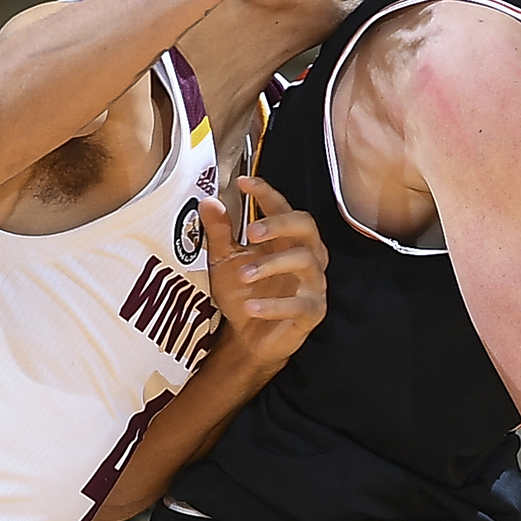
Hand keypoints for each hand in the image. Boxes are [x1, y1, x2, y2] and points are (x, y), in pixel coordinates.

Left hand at [200, 176, 327, 366]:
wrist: (248, 338)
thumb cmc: (243, 293)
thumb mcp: (224, 260)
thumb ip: (219, 232)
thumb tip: (208, 201)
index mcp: (284, 238)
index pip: (282, 207)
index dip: (266, 193)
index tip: (244, 183)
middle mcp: (305, 255)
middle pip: (306, 226)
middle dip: (280, 224)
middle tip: (252, 231)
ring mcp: (312, 283)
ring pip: (306, 262)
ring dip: (272, 265)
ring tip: (243, 275)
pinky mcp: (312, 312)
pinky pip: (300, 305)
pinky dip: (274, 306)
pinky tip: (251, 307)